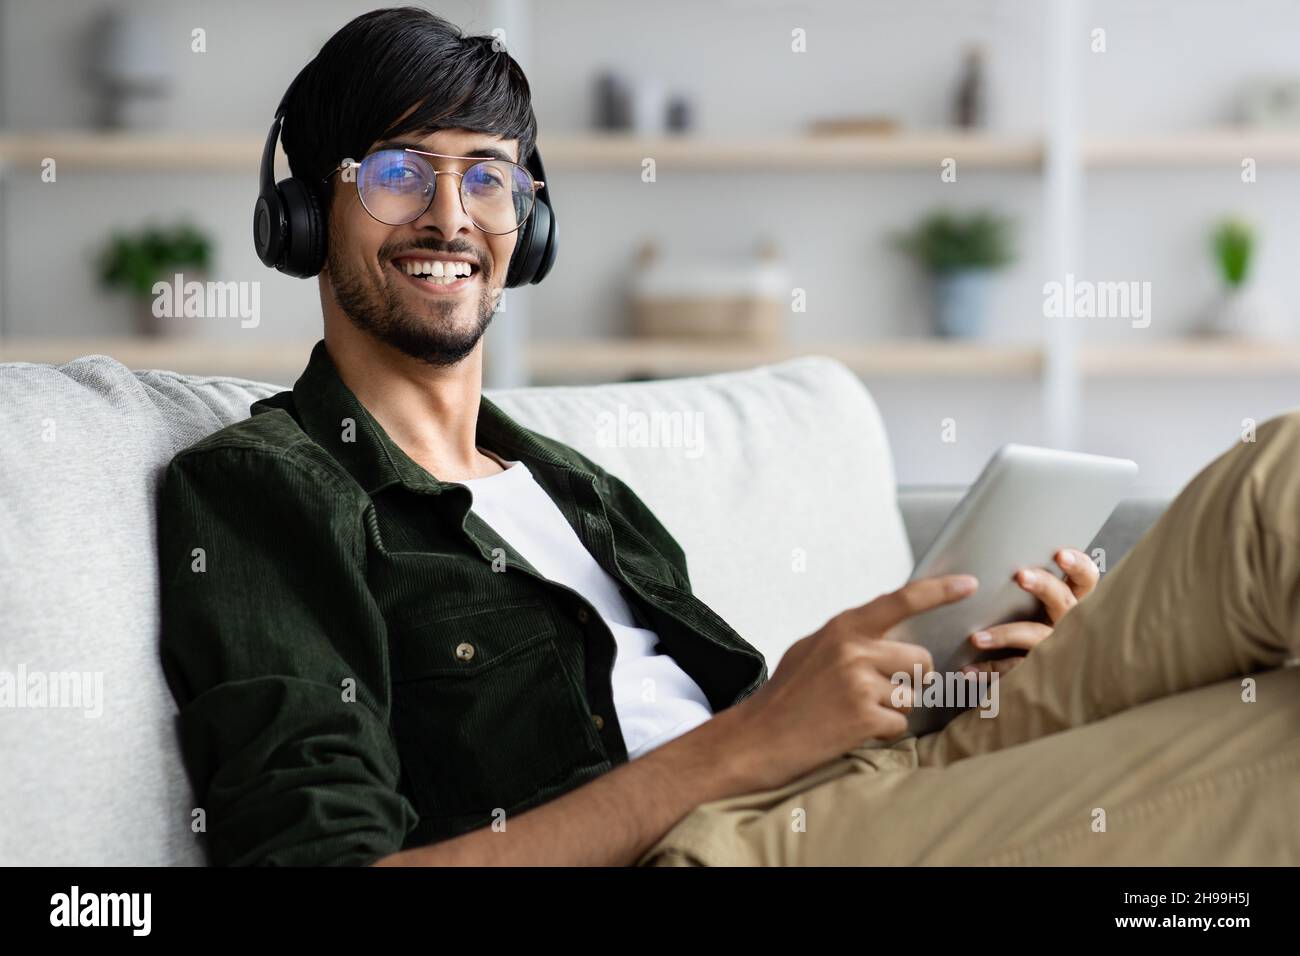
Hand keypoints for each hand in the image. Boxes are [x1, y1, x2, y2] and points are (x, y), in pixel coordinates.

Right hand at [722, 574, 978, 792]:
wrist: (755, 738)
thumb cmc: (784, 697)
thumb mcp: (811, 650)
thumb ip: (849, 638)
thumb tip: (886, 631)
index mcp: (842, 628)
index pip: (901, 600)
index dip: (939, 591)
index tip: (970, 584)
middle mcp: (853, 648)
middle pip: (921, 660)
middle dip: (910, 681)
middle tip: (877, 694)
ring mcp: (859, 681)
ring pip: (912, 694)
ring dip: (893, 709)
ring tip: (854, 713)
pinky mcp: (863, 715)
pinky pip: (900, 723)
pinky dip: (882, 731)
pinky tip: (851, 729)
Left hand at [960, 547, 1098, 676]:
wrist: (1040, 680)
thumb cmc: (1030, 629)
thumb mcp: (1037, 606)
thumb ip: (1027, 585)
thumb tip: (993, 551)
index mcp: (1071, 603)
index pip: (1086, 579)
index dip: (1079, 566)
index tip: (1060, 554)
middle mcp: (1070, 625)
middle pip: (1065, 602)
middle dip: (1044, 586)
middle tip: (1020, 575)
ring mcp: (1057, 650)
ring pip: (1036, 637)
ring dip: (1005, 634)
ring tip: (977, 638)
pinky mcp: (1039, 672)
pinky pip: (1014, 668)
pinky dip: (988, 669)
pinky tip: (967, 669)